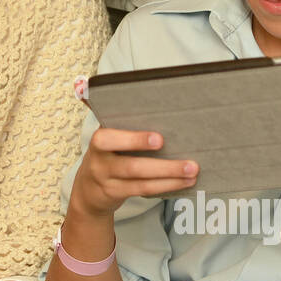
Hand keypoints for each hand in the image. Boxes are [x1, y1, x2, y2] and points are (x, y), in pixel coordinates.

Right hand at [69, 127, 197, 218]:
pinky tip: (184, 182)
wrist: (87, 190)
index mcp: (99, 140)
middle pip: (131, 166)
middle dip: (163, 167)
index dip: (134, 140)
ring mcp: (107, 181)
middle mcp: (99, 162)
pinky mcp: (116, 195)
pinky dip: (165, 186)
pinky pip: (143, 191)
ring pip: (141, 182)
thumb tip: (100, 85)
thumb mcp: (106, 136)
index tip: (159, 139)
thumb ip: (115, 117)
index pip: (110, 139)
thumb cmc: (105, 155)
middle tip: (190, 164)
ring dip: (170, 178)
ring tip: (192, 172)